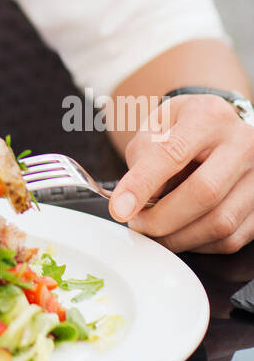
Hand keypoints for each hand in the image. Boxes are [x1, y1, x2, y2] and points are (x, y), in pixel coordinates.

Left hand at [108, 93, 253, 252]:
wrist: (219, 130)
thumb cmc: (184, 128)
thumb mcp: (157, 125)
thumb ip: (144, 155)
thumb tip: (137, 199)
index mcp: (209, 116)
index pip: (174, 152)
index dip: (143, 184)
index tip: (120, 207)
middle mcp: (242, 143)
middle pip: (204, 192)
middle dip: (162, 219)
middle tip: (137, 224)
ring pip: (220, 222)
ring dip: (179, 237)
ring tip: (156, 231)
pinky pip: (231, 239)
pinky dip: (200, 244)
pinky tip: (182, 233)